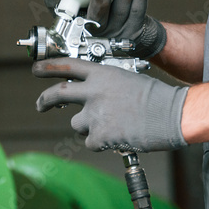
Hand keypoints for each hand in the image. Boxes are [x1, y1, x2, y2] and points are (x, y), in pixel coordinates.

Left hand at [33, 58, 187, 152]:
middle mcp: (94, 92)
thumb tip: (90, 96)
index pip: (67, 65)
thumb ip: (105, 86)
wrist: (172, 114)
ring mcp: (95, 114)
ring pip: (77, 124)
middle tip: (39, 104)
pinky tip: (118, 137)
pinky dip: (101, 143)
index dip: (48, 67)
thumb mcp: (126, 79)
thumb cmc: (156, 97)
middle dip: (44, 100)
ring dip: (88, 127)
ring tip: (111, 125)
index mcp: (102, 74)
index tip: (36, 69)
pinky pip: (90, 142)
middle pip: (58, 93)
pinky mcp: (100, 135)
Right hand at [43, 0, 167, 58]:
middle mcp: (96, 31)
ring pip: (123, 8)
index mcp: (77, 24)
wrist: (129, 37)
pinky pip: (140, 7)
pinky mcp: (136, 27)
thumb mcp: (83, 6)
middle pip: (97, 17)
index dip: (53, 1)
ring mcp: (118, 30)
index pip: (60, 13)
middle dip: (101, 0)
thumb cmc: (101, 14)